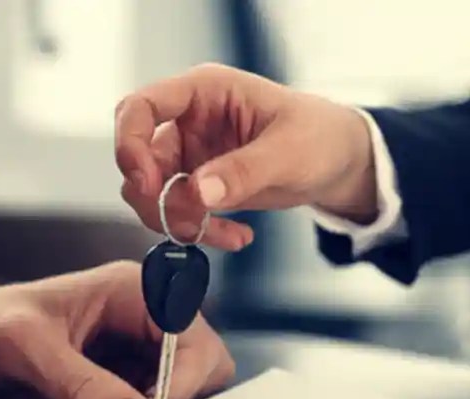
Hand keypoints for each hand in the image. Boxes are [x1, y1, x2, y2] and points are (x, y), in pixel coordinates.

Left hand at [0, 261, 234, 398]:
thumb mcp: (26, 352)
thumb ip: (80, 384)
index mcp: (132, 291)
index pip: (191, 334)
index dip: (183, 377)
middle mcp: (145, 318)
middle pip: (204, 362)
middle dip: (181, 398)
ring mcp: (138, 352)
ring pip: (185, 391)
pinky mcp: (125, 382)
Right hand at [114, 63, 377, 249]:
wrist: (340, 163)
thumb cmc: (321, 137)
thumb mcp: (290, 152)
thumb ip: (244, 171)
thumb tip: (197, 192)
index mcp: (204, 92)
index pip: (141, 106)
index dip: (130, 143)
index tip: (146, 184)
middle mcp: (188, 120)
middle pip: (138, 158)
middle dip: (155, 197)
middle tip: (189, 223)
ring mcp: (191, 154)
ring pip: (153, 193)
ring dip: (179, 221)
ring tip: (229, 234)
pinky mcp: (200, 184)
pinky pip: (179, 213)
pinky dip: (200, 232)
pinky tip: (239, 236)